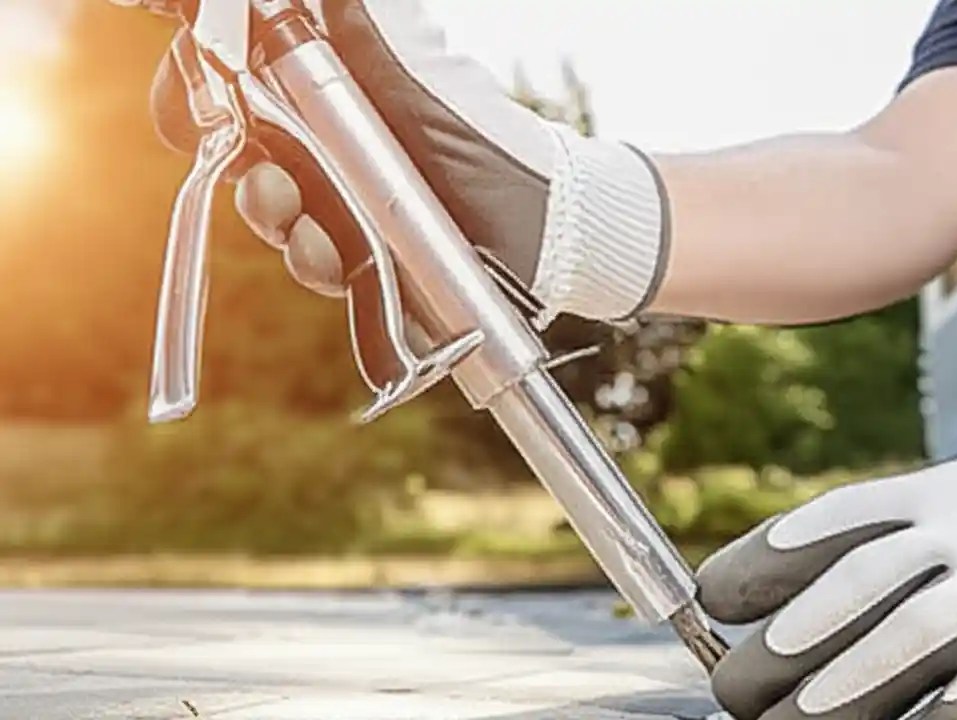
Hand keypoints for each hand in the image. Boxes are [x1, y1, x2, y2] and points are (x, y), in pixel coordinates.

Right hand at [149, 0, 669, 320]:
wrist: (542, 225)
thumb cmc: (481, 131)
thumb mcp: (410, 56)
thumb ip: (359, 17)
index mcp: (325, 87)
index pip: (233, 74)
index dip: (201, 78)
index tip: (194, 80)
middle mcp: (321, 144)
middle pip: (234, 141)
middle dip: (222, 143)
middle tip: (234, 144)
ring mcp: (334, 204)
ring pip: (265, 205)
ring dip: (266, 205)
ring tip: (291, 201)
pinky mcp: (353, 260)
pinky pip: (308, 261)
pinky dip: (312, 255)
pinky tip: (331, 249)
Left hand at [697, 373, 956, 718]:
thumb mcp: (946, 504)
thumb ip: (874, 546)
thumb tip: (770, 610)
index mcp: (920, 494)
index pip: (820, 524)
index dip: (755, 564)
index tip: (708, 600)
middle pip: (850, 589)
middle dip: (779, 647)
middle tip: (733, 692)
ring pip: (908, 639)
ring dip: (837, 692)